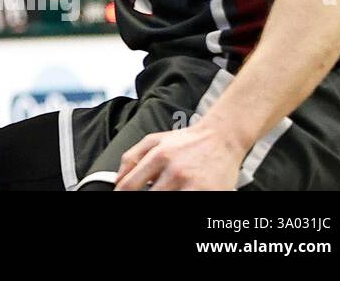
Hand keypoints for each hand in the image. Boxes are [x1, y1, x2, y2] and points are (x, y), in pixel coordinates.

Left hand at [115, 122, 245, 189]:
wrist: (222, 137)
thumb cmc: (188, 140)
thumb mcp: (155, 140)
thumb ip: (132, 157)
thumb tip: (117, 179)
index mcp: (158, 155)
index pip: (130, 184)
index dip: (122, 194)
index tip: (120, 196)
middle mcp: (174, 170)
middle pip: (149, 197)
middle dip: (142, 199)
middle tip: (144, 196)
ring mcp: (192, 183)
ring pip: (166, 201)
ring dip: (163, 199)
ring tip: (167, 191)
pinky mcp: (207, 192)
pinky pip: (186, 202)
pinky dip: (180, 200)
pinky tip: (180, 193)